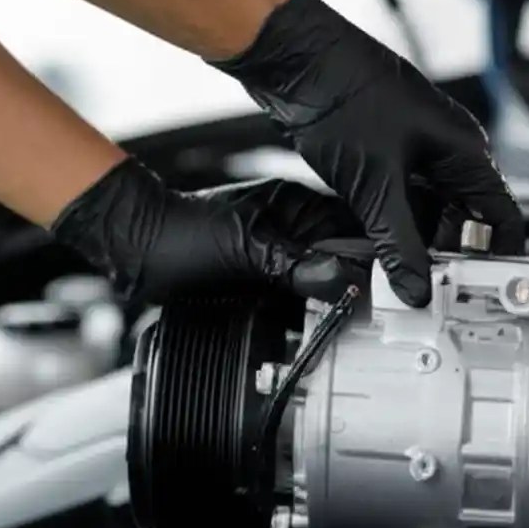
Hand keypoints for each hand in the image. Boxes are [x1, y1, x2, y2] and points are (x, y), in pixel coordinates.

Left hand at [51, 157, 363, 303]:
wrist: (134, 249)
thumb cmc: (175, 237)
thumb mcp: (242, 251)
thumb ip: (295, 266)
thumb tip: (345, 280)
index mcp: (296, 206)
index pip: (357, 232)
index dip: (378, 261)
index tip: (394, 290)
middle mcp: (294, 226)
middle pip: (348, 258)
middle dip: (363, 284)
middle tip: (378, 314)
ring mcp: (281, 249)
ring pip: (328, 278)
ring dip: (339, 298)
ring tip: (356, 320)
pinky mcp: (266, 273)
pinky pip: (304, 293)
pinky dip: (314, 308)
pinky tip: (320, 321)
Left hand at [212, 0, 524, 306]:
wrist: (298, 63)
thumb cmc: (346, 97)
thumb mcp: (376, 186)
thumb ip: (399, 243)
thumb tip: (416, 286)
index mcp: (464, 151)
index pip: (502, 217)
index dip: (498, 258)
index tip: (485, 292)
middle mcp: (446, 150)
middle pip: (464, 220)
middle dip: (447, 257)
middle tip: (429, 291)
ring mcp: (415, 151)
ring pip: (429, 213)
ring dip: (416, 243)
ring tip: (398, 275)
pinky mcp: (384, 154)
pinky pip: (400, 201)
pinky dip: (392, 226)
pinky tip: (376, 247)